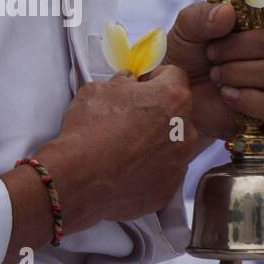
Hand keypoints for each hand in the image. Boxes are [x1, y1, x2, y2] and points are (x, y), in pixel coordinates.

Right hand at [40, 64, 195, 228]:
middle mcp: (185, 130)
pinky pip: (165, 171)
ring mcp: (180, 162)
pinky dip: (151, 168)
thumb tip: (127, 84)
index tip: (141, 86)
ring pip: (173, 143)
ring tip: (126, 147)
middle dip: (158, 112)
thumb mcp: (98, 89)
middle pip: (177, 112)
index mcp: (172, 98)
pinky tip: (127, 168)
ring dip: (156, 142)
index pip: (175, 76)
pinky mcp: (169, 187)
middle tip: (130, 118)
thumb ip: (121, 83)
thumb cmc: (89, 130)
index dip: (155, 78)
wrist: (78, 178)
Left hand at [164, 0, 263, 146]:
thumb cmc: (188, 55)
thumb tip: (227, 15)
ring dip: (238, 72)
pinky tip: (227, 95)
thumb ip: (201, 16)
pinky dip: (247, 99)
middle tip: (212, 53)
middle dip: (238, 47)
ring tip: (216, 75)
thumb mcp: (186, 28)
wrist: (176, 96)